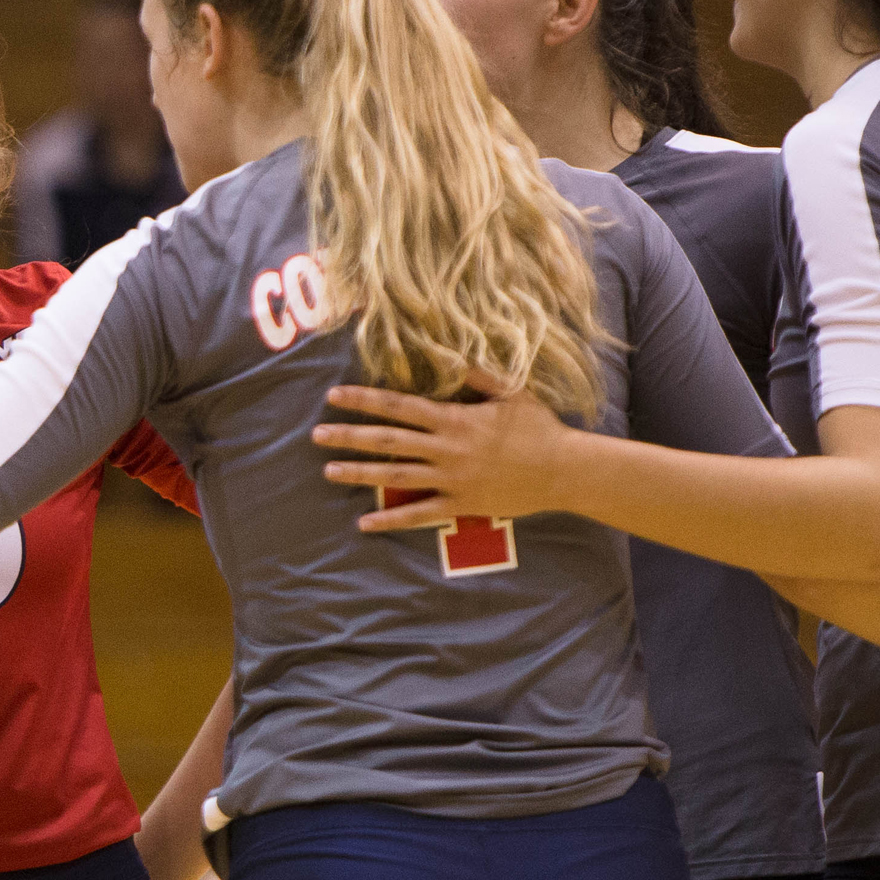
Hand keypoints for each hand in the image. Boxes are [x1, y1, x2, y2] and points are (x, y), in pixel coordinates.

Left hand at [313, 371, 578, 531]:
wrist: (563, 470)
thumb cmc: (538, 428)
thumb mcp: (511, 392)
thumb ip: (478, 375)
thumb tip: (451, 355)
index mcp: (453, 419)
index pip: (398, 406)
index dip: (364, 400)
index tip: (334, 396)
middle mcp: (446, 449)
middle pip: (387, 440)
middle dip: (349, 437)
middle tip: (315, 435)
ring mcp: (451, 479)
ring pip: (396, 476)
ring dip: (360, 473)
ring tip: (329, 471)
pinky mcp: (460, 505)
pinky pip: (420, 514)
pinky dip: (391, 520)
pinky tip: (364, 524)